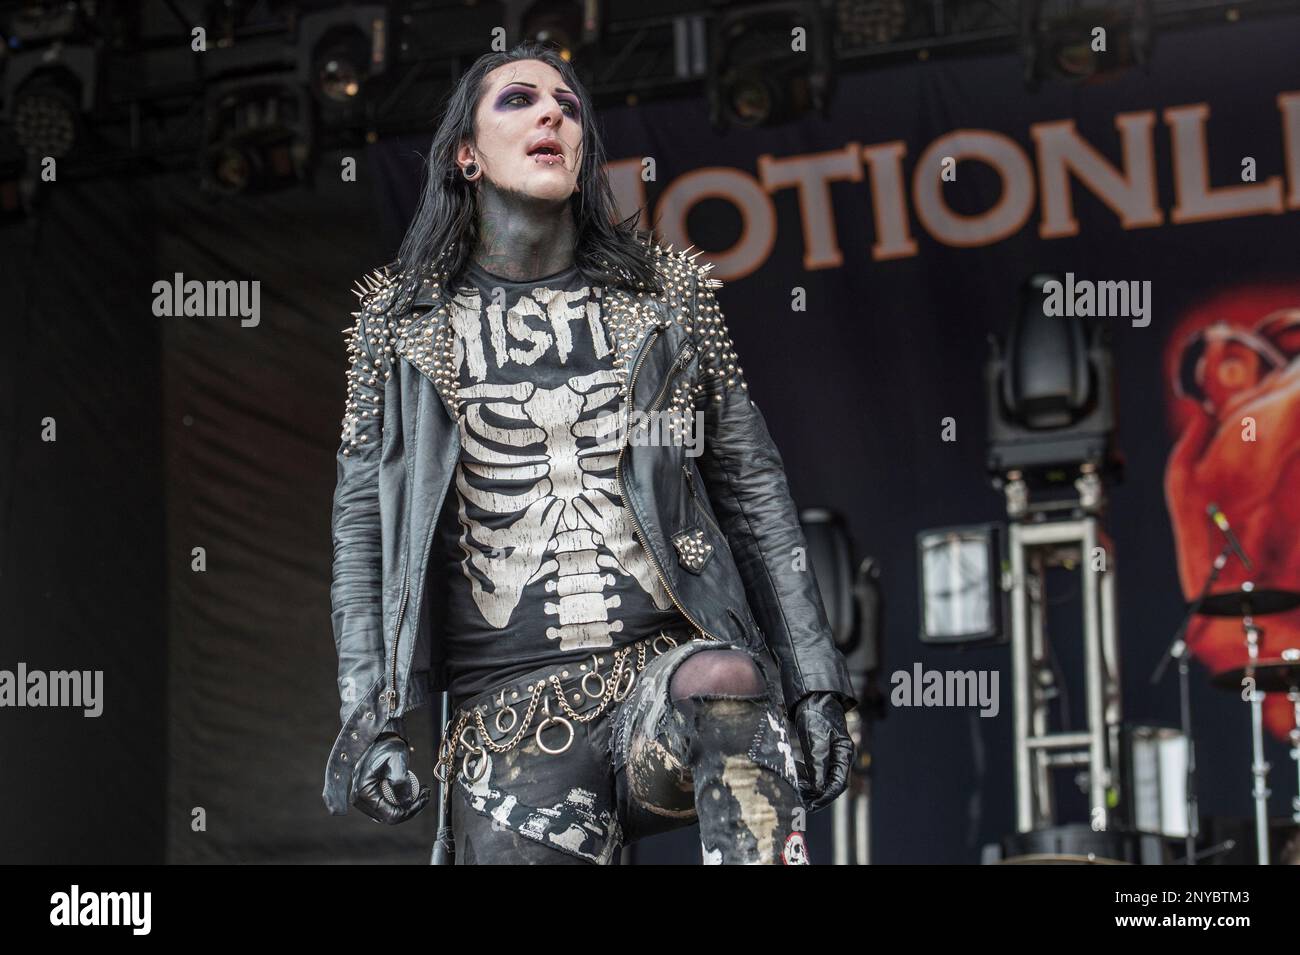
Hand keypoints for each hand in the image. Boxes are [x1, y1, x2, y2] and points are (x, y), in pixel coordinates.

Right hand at [351, 732, 430, 823]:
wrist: (380, 736)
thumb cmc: (386, 745)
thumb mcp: (396, 762)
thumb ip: (400, 783)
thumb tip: (406, 803)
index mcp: (363, 793)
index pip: (389, 815)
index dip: (410, 811)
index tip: (424, 798)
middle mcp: (360, 799)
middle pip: (389, 816)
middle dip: (409, 809)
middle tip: (425, 795)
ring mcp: (363, 798)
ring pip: (388, 812)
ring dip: (406, 806)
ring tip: (421, 792)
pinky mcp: (369, 795)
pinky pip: (386, 805)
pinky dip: (400, 802)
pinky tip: (412, 792)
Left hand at [792, 692, 853, 811]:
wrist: (812, 695)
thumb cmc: (815, 714)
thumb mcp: (814, 739)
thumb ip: (817, 764)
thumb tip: (818, 789)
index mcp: (844, 753)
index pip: (838, 784)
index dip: (825, 797)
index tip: (811, 805)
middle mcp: (842, 755)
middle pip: (832, 782)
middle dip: (817, 793)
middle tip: (800, 800)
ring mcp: (834, 752)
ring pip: (824, 777)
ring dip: (811, 785)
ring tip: (796, 788)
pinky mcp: (824, 749)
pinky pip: (818, 768)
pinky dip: (808, 774)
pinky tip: (797, 774)